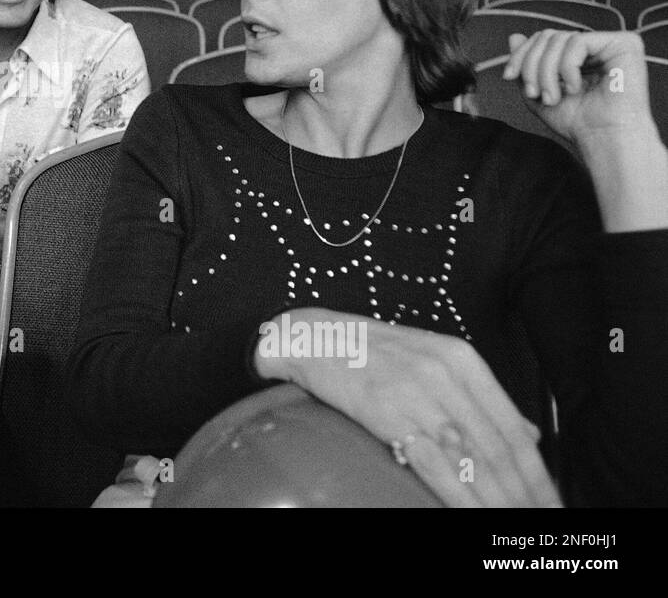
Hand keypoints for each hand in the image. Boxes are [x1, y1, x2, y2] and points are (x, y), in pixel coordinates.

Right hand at [261, 308, 560, 506]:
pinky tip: (472, 512)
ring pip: (471, 460)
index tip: (553, 503)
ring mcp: (417, 394)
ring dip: (497, 501)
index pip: (513, 427)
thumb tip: (526, 433)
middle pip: (498, 449)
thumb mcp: (432, 357)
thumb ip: (478, 393)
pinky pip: (432, 462)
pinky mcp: (387, 412)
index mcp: (462, 361)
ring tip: (515, 528)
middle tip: (544, 525)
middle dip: (525, 496)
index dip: (538, 473)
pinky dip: (457, 493)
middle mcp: (446, 375)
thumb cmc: (369, 351)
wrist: (312, 337)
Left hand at [503, 29, 654, 144]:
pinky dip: (566, 68)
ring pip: (559, 39)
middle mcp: (596, 46)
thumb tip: (514, 36)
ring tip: (553, 97)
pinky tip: (573, 88)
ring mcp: (611, 43)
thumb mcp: (538, 92)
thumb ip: (526, 65)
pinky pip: (578, 42)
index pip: (543, 38)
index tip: (508, 76)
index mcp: (578, 55)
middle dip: (531, 65)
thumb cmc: (578, 122)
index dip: (521, 55)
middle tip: (534, 93)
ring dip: (546, 72)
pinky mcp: (624, 43)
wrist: (602, 138)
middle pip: (548, 36)